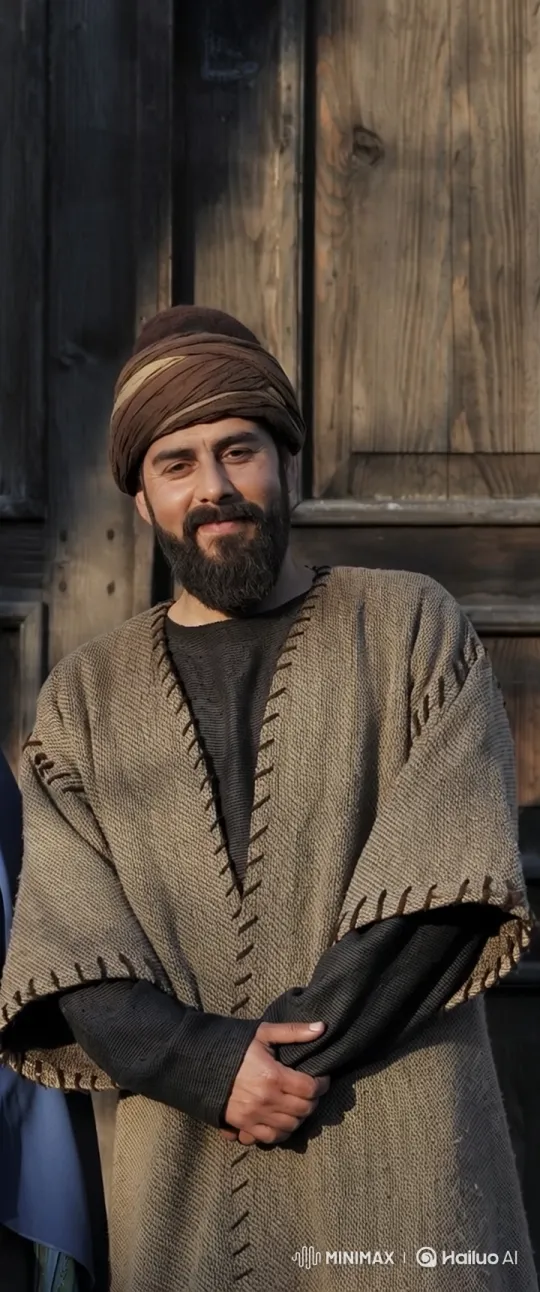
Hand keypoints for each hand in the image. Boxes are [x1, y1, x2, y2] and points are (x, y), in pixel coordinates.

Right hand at [222, 1020, 329, 1145]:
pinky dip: (281, 1132)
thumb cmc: (235, 1046)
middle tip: (311, 1091)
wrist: (202, 1063)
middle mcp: (266, 1100)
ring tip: (298, 1104)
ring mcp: (254, 1115)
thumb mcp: (263, 1033)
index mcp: (273, 1076)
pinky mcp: (243, 1125)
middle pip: (303, 1109)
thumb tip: (322, 1027)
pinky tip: (282, 1120)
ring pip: (290, 1126)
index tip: (322, 1078)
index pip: (310, 1088)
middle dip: (313, 1100)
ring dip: (299, 1117)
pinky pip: (270, 1138)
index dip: (322, 1084)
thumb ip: (293, 1031)